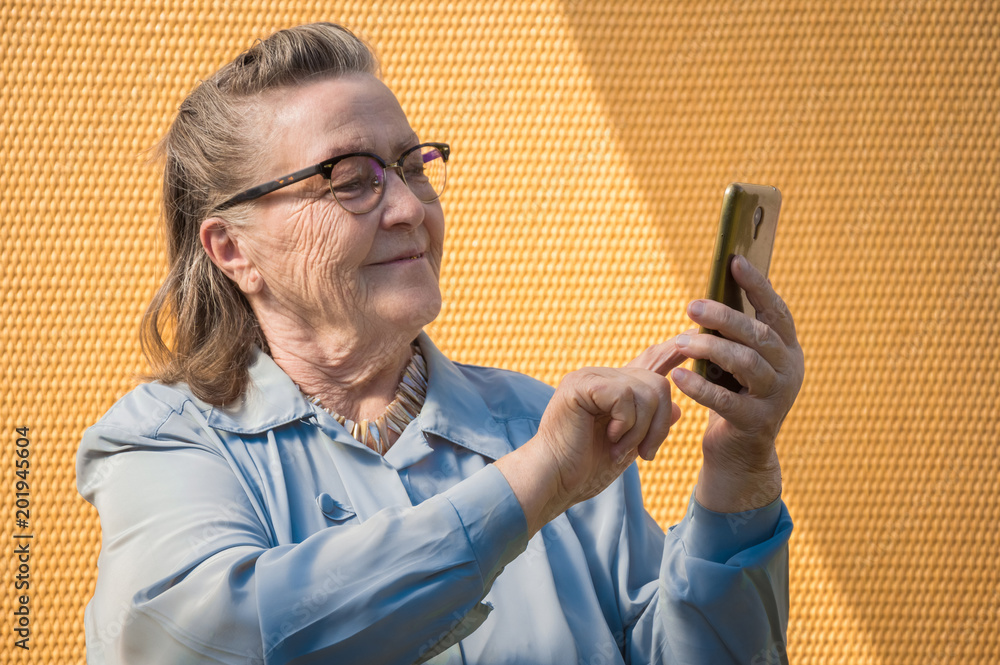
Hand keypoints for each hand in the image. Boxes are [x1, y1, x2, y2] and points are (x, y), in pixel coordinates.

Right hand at [495, 342, 684, 535]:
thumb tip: (679, 409)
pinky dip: (624, 423)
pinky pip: (625, 396)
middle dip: (659, 424)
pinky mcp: (581, 384)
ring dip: (640, 429)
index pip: (646, 363)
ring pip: (646, 391)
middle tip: (645, 453)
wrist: (556, 479)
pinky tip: (608, 436)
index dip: (669, 353)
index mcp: (610, 388)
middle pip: (658, 384)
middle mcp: (600, 376)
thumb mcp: (628, 445)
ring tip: (618, 448)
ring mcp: (589, 376)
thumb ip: (649, 425)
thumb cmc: (585, 467)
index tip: (689, 339)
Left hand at [670, 254, 804, 511]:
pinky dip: (700, 387)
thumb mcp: (735, 364)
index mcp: (786, 350)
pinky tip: (679, 377)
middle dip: (724, 317)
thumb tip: (707, 298)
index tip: (734, 261)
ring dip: (708, 349)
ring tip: (679, 342)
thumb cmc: (732, 396)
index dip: (757, 285)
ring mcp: (776, 398)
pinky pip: (726, 401)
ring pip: (745, 364)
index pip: (776, 311)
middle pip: (758, 336)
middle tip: (691, 305)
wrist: (738, 455)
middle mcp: (789, 371)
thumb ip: (732, 336)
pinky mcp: (756, 424)